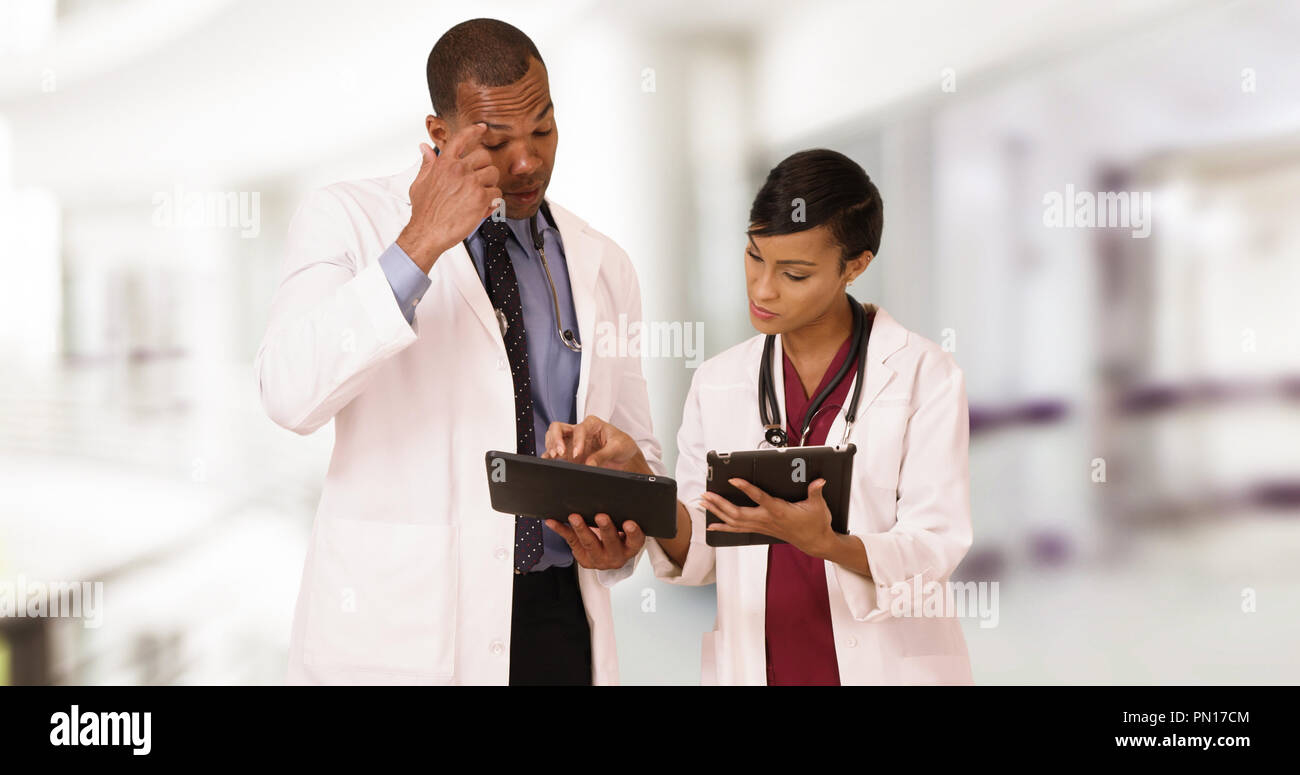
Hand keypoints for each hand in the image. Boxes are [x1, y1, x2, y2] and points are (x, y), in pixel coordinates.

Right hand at [396, 123, 501, 271]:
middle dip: (485, 168)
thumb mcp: (420, 183)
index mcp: (444, 163)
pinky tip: (483, 208)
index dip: (474, 131)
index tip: (482, 128)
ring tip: (480, 196)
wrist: (427, 233)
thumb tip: (424, 147)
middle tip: (480, 181)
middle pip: (484, 156)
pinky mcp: (481, 198)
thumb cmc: (424, 211)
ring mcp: (471, 183)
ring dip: (490, 185)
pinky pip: (497, 194)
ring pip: (493, 174)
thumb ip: (427, 164)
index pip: (462, 138)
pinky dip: (493, 202)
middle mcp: (458, 169)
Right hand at [542, 415, 649, 473]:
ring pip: (553, 437)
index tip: (578, 454)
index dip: (577, 441)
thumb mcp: (617, 448)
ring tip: (554, 456)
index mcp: (592, 424)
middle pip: (558, 428)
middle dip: (556, 439)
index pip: (578, 429)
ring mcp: (573, 442)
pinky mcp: (570, 453)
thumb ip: (603, 455)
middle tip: (559, 453)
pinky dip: (549, 455)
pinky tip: (547, 459)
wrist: (625, 456)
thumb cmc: (623, 445)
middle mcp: (579, 431)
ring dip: (551, 446)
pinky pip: (555, 452)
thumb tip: (589, 463)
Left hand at [545, 513, 644, 569]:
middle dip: (606, 529)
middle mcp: (617, 556)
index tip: (629, 523)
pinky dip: (561, 529)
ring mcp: (599, 559)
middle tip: (601, 516)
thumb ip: (624, 511)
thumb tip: (616, 484)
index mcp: (631, 546)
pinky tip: (552, 521)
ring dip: (581, 529)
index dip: (633, 533)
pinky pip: (570, 541)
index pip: (635, 540)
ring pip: (589, 543)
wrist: (608, 554)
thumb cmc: (619, 533)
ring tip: (575, 517)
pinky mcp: (583, 558)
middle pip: (611, 542)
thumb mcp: (626, 525)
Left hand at [700, 478, 835, 556]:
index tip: (733, 479)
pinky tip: (712, 525)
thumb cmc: (815, 524)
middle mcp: (767, 520)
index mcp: (779, 511)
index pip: (759, 498)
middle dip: (720, 503)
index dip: (746, 488)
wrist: (814, 542)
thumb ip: (816, 491)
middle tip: (707, 494)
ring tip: (704, 502)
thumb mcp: (818, 506)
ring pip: (735, 521)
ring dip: (717, 512)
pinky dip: (723, 526)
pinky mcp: (760, 530)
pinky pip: (737, 529)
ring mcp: (762, 526)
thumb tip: (819, 481)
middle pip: (738, 512)